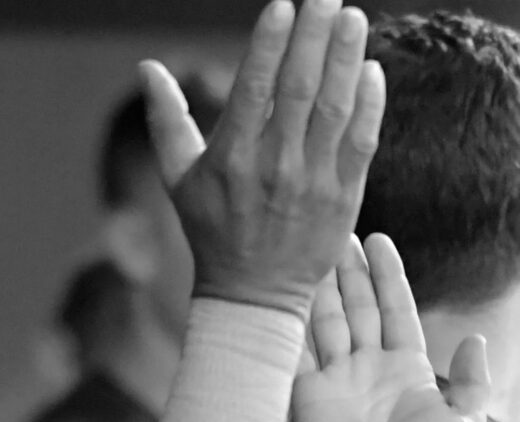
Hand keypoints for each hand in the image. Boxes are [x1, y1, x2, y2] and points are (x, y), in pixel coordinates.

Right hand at [141, 0, 384, 316]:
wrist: (255, 294)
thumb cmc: (213, 230)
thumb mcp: (178, 178)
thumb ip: (166, 119)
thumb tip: (147, 66)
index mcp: (233, 155)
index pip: (255, 87)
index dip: (271, 42)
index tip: (286, 4)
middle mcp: (276, 165)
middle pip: (302, 88)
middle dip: (317, 36)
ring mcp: (315, 181)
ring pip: (337, 109)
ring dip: (348, 60)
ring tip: (355, 18)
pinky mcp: (345, 197)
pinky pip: (362, 143)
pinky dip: (370, 106)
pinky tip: (372, 71)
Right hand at [293, 234, 509, 421]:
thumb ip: (472, 380)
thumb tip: (478, 340)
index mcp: (408, 369)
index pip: (396, 309)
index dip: (388, 275)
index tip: (379, 241)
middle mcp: (370, 367)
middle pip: (359, 306)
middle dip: (350, 270)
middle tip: (340, 229)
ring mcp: (338, 378)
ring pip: (328, 318)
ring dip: (321, 284)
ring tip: (314, 243)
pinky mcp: (309, 391)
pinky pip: (297, 347)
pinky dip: (291, 318)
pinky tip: (286, 286)